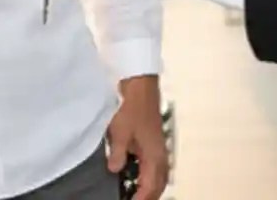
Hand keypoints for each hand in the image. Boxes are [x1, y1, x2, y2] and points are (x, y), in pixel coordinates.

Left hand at [108, 76, 169, 199]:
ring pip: (160, 175)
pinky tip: (139, 173)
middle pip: (159, 184)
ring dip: (151, 186)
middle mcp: (160, 154)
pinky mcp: (155, 140)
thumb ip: (118, 154)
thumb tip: (115, 168)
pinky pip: (156, 165)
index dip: (141, 198)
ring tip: (138, 193)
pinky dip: (150, 175)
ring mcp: (159, 147)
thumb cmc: (132, 106)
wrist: (140, 87)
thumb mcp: (120, 133)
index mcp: (154, 155)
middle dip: (149, 195)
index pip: (150, 186)